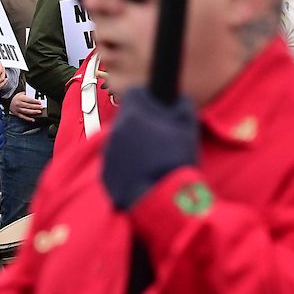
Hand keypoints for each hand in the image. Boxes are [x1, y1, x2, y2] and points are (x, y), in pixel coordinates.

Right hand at [9, 92, 43, 122]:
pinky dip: (28, 119)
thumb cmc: (16, 97)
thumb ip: (28, 95)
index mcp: (20, 98)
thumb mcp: (21, 93)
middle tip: (41, 107)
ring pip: (26, 111)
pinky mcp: (17, 114)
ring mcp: (18, 109)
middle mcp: (19, 104)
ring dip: (33, 112)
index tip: (40, 102)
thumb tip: (35, 97)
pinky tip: (33, 119)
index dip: (35, 101)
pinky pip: (23, 117)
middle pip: (28, 106)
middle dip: (36, 107)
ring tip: (39, 112)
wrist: (8, 101)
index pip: (29, 100)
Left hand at [102, 90, 198, 210]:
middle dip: (142, 123)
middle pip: (127, 117)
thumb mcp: (188, 127)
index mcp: (133, 115)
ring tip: (153, 159)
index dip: (148, 98)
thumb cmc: (175, 161)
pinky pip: (116, 161)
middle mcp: (115, 130)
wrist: (160, 200)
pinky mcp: (105, 173)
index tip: (159, 109)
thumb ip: (183, 105)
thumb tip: (179, 98)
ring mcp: (107, 153)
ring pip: (120, 139)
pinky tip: (143, 173)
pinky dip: (127, 164)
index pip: (134, 93)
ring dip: (134, 144)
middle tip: (160, 137)